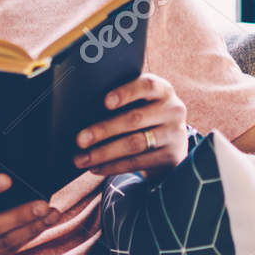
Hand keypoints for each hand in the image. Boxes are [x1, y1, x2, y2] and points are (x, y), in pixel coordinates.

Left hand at [72, 72, 188, 177]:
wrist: (171, 142)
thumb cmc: (145, 116)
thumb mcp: (141, 102)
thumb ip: (122, 101)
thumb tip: (83, 110)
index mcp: (163, 90)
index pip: (147, 86)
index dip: (126, 93)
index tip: (105, 102)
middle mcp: (173, 110)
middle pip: (135, 119)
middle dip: (104, 129)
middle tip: (80, 140)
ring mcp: (174, 135)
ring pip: (135, 143)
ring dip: (104, 153)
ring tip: (82, 159)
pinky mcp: (171, 157)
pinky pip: (137, 162)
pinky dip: (113, 166)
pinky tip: (96, 168)